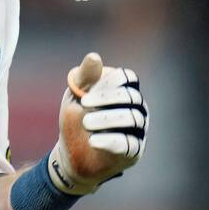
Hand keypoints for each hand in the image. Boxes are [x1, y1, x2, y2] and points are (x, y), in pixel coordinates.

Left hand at [47, 52, 147, 193]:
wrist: (70, 152)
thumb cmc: (76, 117)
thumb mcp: (76, 95)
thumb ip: (85, 76)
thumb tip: (94, 56)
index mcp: (123, 90)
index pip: (128, 78)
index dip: (109, 82)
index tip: (87, 91)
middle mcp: (136, 108)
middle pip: (131, 97)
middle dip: (106, 99)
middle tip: (83, 105)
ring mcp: (138, 130)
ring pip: (133, 119)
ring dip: (107, 119)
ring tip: (85, 123)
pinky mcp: (134, 151)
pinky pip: (129, 144)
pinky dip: (110, 141)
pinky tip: (93, 141)